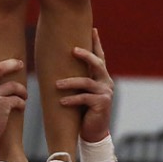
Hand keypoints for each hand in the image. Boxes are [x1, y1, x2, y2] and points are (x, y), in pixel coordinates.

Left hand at [55, 28, 113, 143]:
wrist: (94, 132)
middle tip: (72, 50)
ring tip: (56, 85)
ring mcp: (105, 93)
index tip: (93, 29)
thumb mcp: (83, 92)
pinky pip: (84, 98)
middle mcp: (106, 82)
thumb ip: (80, 79)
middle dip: (85, 55)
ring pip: (86, 82)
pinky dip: (72, 99)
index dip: (97, 43)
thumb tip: (61, 65)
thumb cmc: (85, 110)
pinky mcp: (102, 104)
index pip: (100, 57)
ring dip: (70, 83)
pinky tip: (62, 102)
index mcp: (102, 77)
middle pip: (97, 63)